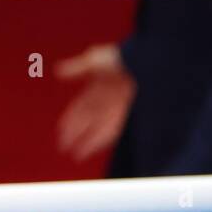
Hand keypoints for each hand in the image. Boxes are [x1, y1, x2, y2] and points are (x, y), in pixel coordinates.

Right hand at [55, 43, 135, 160]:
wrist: (153, 62)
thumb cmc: (126, 56)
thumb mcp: (96, 59)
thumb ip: (77, 67)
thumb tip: (57, 71)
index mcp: (99, 87)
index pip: (80, 108)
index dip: (70, 120)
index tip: (60, 132)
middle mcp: (108, 100)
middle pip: (88, 121)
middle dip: (76, 134)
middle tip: (63, 148)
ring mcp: (119, 108)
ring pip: (99, 129)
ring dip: (87, 142)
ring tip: (76, 155)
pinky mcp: (131, 114)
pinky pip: (112, 130)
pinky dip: (100, 139)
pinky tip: (92, 148)